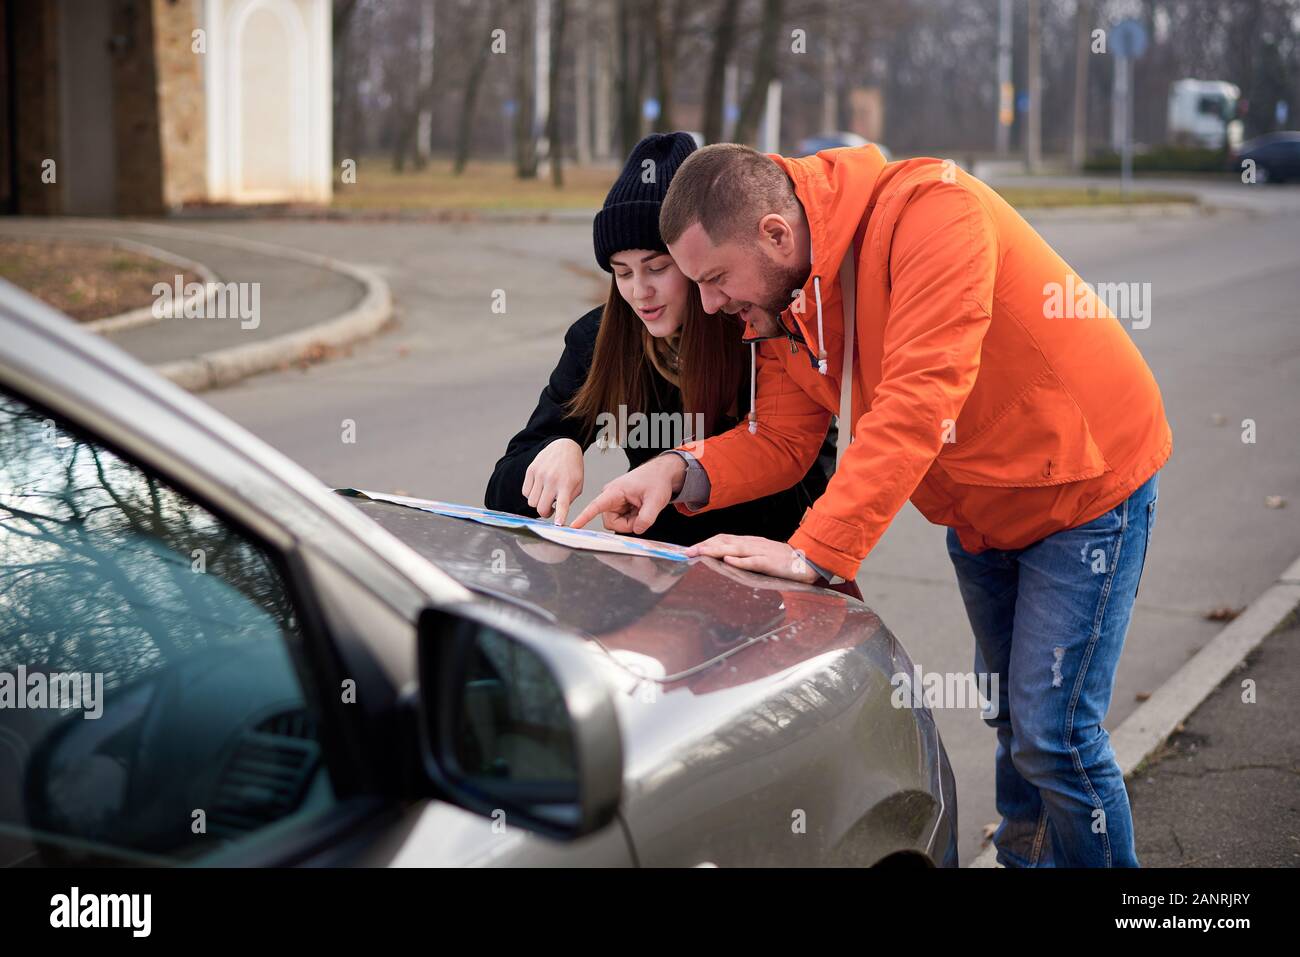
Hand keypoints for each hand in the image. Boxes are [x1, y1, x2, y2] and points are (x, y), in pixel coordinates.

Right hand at [523, 438, 583, 524]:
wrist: (564, 447)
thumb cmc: (572, 469)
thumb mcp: (578, 485)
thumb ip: (568, 500)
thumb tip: (557, 516)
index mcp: (566, 485)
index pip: (562, 504)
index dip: (559, 516)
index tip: (558, 525)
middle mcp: (552, 480)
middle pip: (540, 508)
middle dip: (545, 513)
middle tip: (551, 509)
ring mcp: (539, 475)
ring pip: (531, 502)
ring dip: (538, 503)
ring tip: (545, 497)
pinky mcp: (531, 470)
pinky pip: (525, 492)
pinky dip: (531, 494)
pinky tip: (539, 489)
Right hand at [569, 454, 686, 533]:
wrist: (661, 474)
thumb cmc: (656, 480)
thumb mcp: (656, 500)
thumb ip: (646, 518)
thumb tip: (637, 530)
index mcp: (614, 491)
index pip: (595, 506)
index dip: (584, 517)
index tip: (573, 526)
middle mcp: (611, 497)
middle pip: (611, 522)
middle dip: (627, 524)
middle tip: (642, 515)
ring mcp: (615, 502)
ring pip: (617, 523)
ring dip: (631, 522)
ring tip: (642, 509)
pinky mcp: (619, 507)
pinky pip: (622, 521)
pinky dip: (632, 520)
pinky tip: (639, 509)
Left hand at [685, 535, 820, 583]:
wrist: (808, 560)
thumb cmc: (783, 559)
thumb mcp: (760, 553)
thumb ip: (744, 554)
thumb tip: (724, 556)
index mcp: (750, 542)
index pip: (724, 538)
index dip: (707, 542)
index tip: (691, 548)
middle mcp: (753, 544)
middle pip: (725, 542)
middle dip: (705, 546)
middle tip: (687, 552)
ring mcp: (761, 552)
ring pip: (735, 549)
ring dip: (716, 550)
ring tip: (700, 553)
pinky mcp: (770, 562)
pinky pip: (753, 561)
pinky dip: (739, 560)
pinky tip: (728, 560)